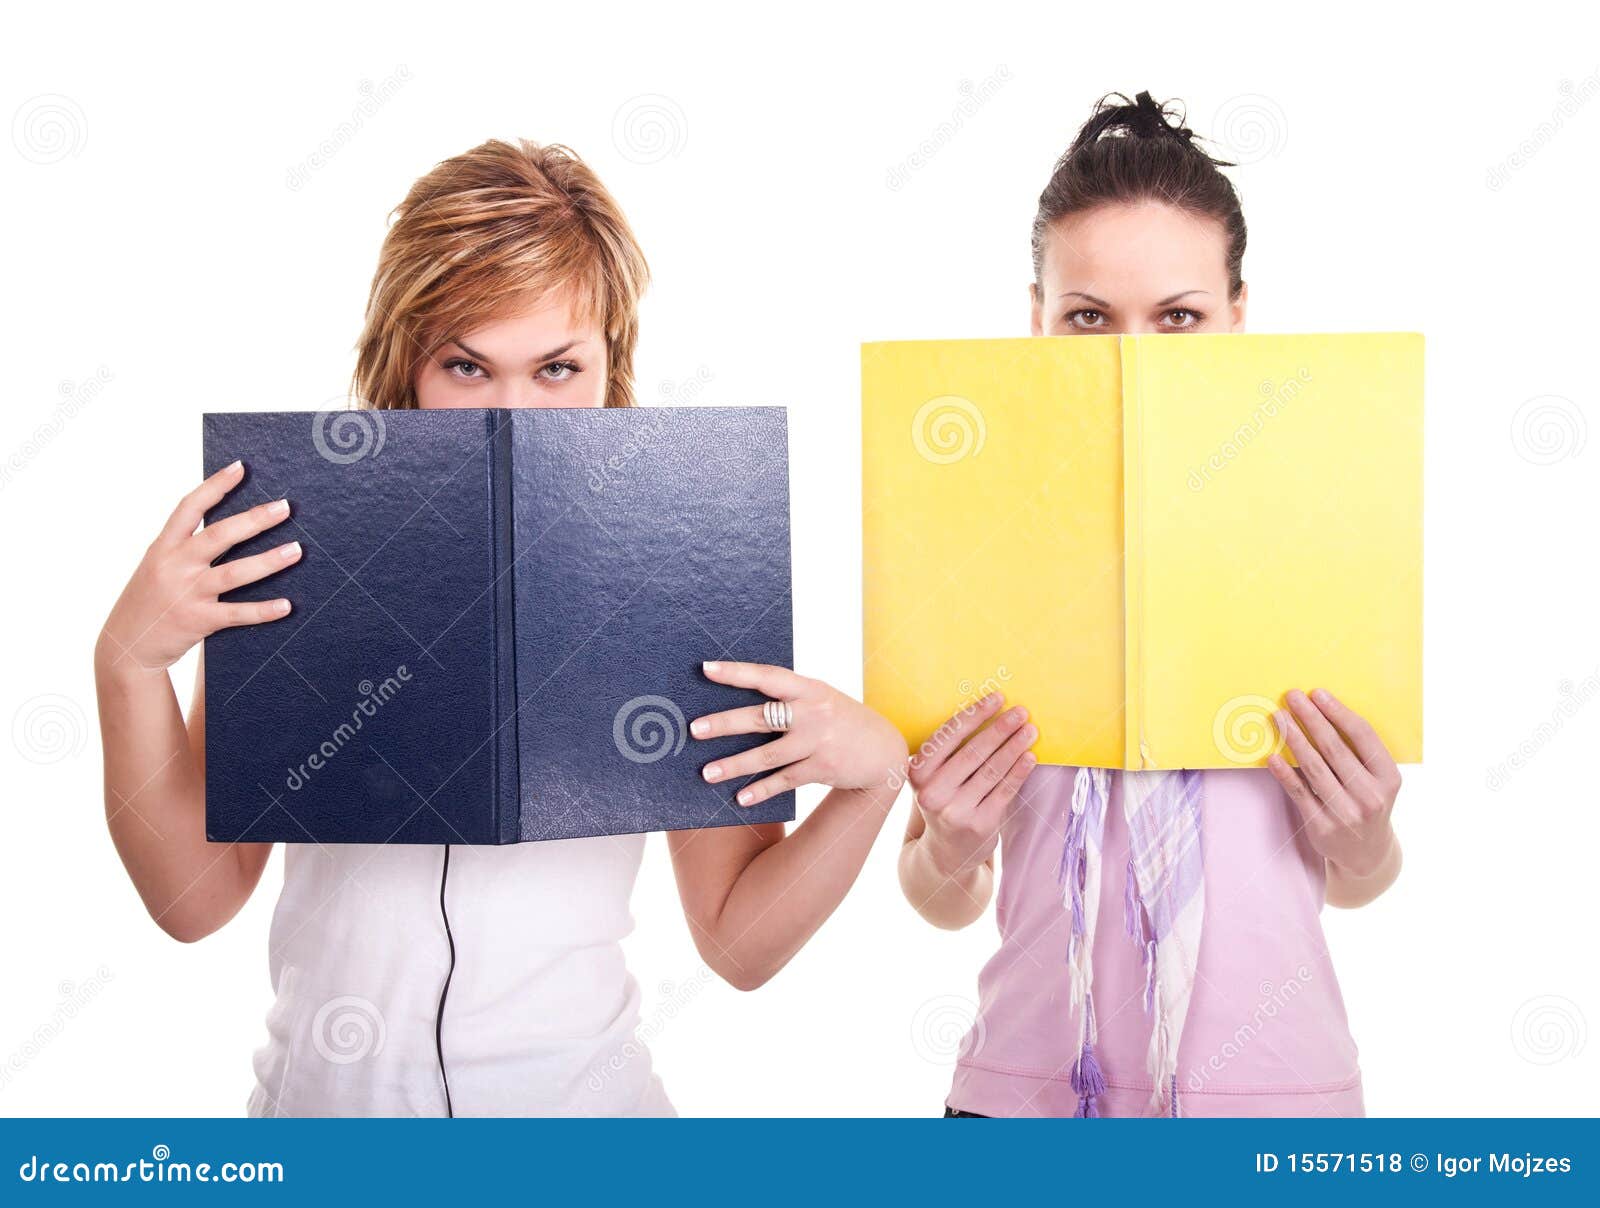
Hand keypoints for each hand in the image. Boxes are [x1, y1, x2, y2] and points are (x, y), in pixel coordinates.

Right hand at [95, 460, 300, 677]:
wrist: (125, 647)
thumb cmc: (149, 601)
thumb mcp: (157, 566)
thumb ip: (183, 547)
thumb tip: (227, 525)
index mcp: (163, 547)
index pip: (190, 507)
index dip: (215, 486)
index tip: (241, 468)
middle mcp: (174, 566)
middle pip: (219, 535)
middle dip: (254, 519)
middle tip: (285, 507)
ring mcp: (186, 593)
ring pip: (234, 572)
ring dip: (268, 560)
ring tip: (296, 550)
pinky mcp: (197, 621)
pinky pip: (237, 613)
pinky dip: (263, 610)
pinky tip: (286, 605)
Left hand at [690, 661, 908, 806]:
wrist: (884, 750)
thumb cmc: (840, 720)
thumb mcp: (821, 698)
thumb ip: (789, 698)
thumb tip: (739, 701)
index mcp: (809, 688)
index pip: (768, 676)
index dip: (737, 672)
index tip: (707, 668)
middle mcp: (813, 712)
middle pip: (761, 717)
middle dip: (725, 723)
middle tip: (695, 729)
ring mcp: (818, 741)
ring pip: (768, 755)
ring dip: (735, 765)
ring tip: (707, 773)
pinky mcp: (822, 768)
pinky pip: (785, 780)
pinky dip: (762, 789)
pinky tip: (741, 797)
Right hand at [906, 694, 1037, 877]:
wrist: (945, 853)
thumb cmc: (945, 801)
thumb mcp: (934, 778)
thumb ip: (949, 752)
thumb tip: (988, 711)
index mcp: (917, 772)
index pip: (948, 736)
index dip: (975, 715)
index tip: (997, 698)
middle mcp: (932, 792)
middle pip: (973, 752)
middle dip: (1000, 729)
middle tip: (1021, 712)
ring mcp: (955, 811)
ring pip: (991, 771)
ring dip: (1014, 747)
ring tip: (1030, 731)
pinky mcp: (978, 825)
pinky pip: (1004, 791)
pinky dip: (1019, 772)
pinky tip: (1030, 757)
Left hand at [1268, 688, 1400, 877]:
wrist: (1367, 853)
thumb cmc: (1367, 803)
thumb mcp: (1378, 781)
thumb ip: (1359, 754)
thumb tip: (1322, 712)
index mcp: (1389, 779)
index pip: (1364, 737)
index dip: (1339, 713)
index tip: (1318, 694)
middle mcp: (1370, 796)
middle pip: (1335, 749)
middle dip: (1311, 719)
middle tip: (1292, 697)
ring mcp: (1346, 813)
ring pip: (1314, 768)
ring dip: (1294, 738)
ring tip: (1279, 717)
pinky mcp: (1321, 826)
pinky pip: (1299, 792)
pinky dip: (1284, 772)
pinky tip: (1272, 755)